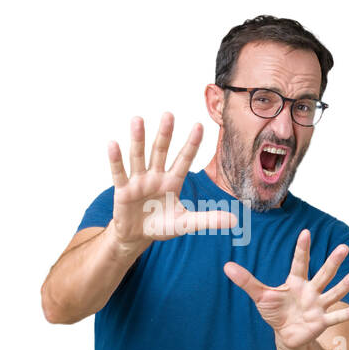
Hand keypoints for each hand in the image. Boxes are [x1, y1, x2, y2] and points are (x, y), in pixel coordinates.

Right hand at [107, 113, 235, 257]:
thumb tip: (235, 221)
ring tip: (138, 119)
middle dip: (165, 133)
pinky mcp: (123, 190)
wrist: (138, 236)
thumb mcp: (186, 224)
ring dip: (138, 139)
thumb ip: (208, 219)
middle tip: (169, 114)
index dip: (192, 144)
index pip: (184, 159)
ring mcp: (138, 181)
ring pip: (139, 156)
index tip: (200, 125)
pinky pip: (119, 173)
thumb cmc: (162, 226)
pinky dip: (116, 159)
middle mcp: (156, 176)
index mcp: (173, 182)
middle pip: (161, 151)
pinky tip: (113, 144)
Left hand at [224, 229, 348, 349]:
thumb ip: (246, 281)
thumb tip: (227, 266)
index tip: (305, 232)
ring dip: (345, 284)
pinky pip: (336, 316)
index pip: (299, 263)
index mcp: (296, 282)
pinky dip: (348, 312)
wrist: (286, 335)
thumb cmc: (275, 312)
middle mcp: (311, 291)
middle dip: (333, 261)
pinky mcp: (322, 321)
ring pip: (333, 292)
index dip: (302, 249)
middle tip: (344, 248)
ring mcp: (318, 305)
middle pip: (323, 274)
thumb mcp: (260, 296)